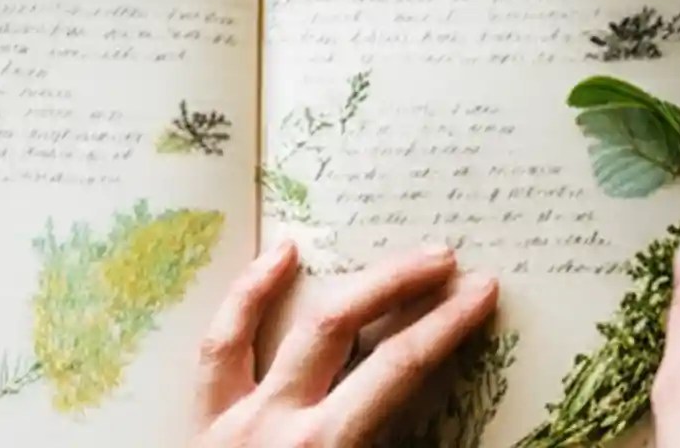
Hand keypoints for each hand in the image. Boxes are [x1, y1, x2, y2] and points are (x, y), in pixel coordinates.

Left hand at [188, 242, 498, 446]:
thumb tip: (430, 428)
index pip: (397, 370)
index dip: (444, 326)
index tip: (480, 292)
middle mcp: (276, 420)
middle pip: (341, 326)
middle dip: (398, 286)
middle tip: (446, 260)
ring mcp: (230, 413)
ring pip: (283, 321)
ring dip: (334, 281)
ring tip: (378, 250)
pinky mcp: (199, 417)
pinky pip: (219, 342)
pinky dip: (247, 294)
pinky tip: (278, 257)